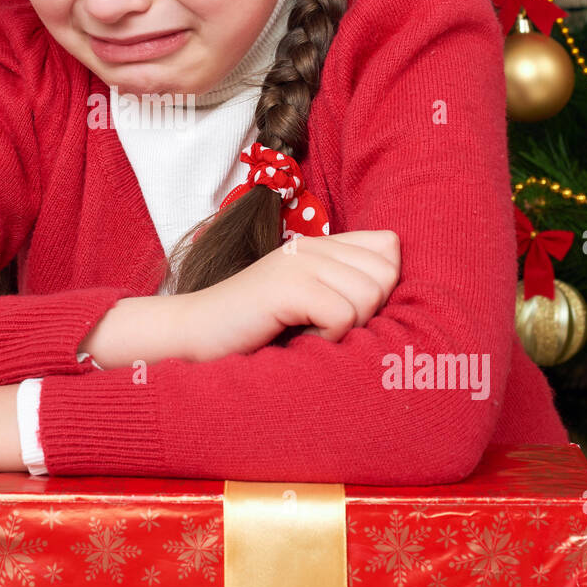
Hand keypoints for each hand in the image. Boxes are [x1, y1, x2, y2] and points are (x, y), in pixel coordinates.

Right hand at [180, 229, 400, 361]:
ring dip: (345, 330)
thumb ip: (345, 287)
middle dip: (367, 313)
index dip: (381, 288)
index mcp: (321, 245)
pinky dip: (327, 340)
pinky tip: (299, 340)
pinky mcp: (288, 285)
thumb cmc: (253, 329)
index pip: (389, 247)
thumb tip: (394, 287)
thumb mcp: (306, 302)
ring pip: (369, 297)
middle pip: (387, 274)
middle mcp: (314, 245)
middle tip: (325, 326)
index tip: (345, 311)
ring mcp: (300, 262)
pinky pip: (343, 316)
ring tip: (309, 333)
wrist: (192, 335)